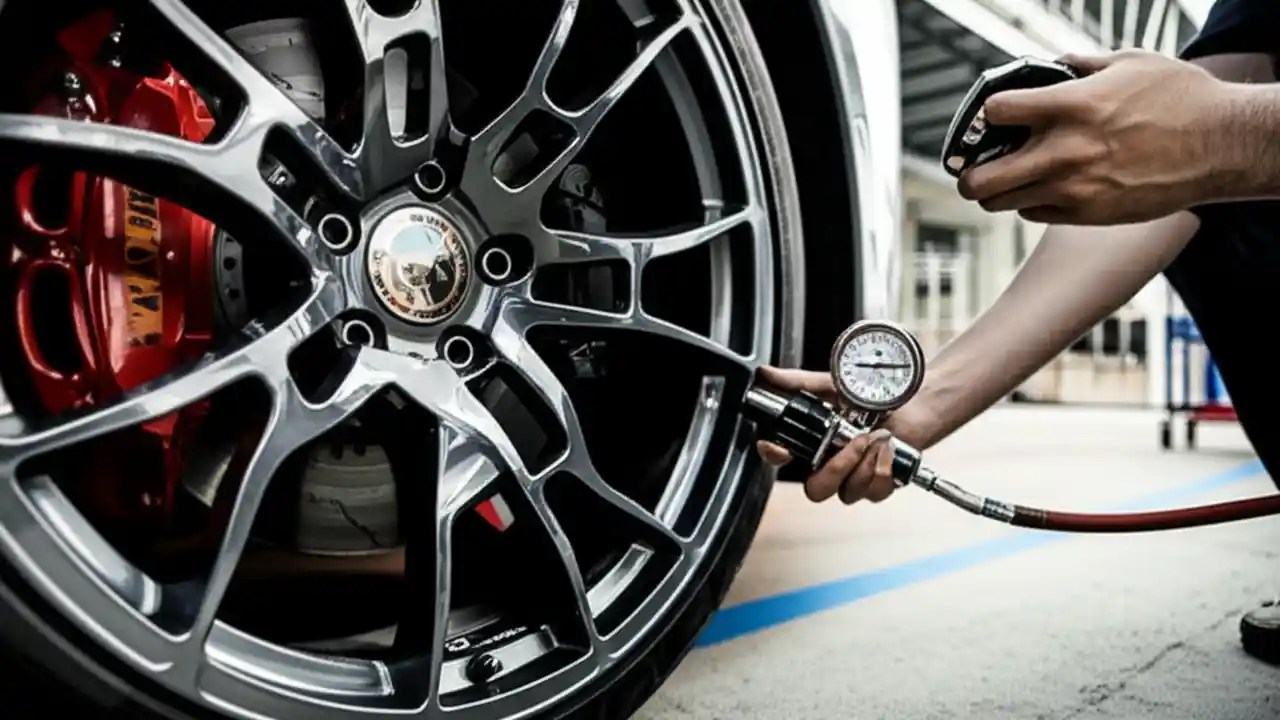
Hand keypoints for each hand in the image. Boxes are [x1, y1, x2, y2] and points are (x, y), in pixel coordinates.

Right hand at [753, 366, 901, 504]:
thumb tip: (767, 374)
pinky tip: (888, 448)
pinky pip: (874, 492)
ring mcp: (853, 479)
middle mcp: (828, 465)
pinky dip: (883, 468)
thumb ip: (799, 383)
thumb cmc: (871, 399)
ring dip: (865, 464)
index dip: (775, 456)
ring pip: (847, 493)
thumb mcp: (832, 386)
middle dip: (836, 469)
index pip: (781, 459)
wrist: (912, 405)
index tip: (780, 448)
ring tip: (878, 437)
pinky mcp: (877, 486)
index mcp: (811, 444)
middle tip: (854, 441)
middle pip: (816, 490)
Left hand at [957, 50, 1235, 224]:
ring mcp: (1073, 189)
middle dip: (969, 171)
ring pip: (1000, 203)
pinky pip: (1034, 214)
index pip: (996, 111)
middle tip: (975, 164)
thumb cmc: (1180, 99)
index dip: (987, 113)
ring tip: (1008, 176)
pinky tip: (1043, 187)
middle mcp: (1064, 153)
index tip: (993, 115)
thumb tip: (1050, 67)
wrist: (1222, 145)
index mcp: (1071, 108)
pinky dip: (1030, 201)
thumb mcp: (1128, 63)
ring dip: (997, 190)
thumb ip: (1079, 66)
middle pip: (980, 179)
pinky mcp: (1087, 214)